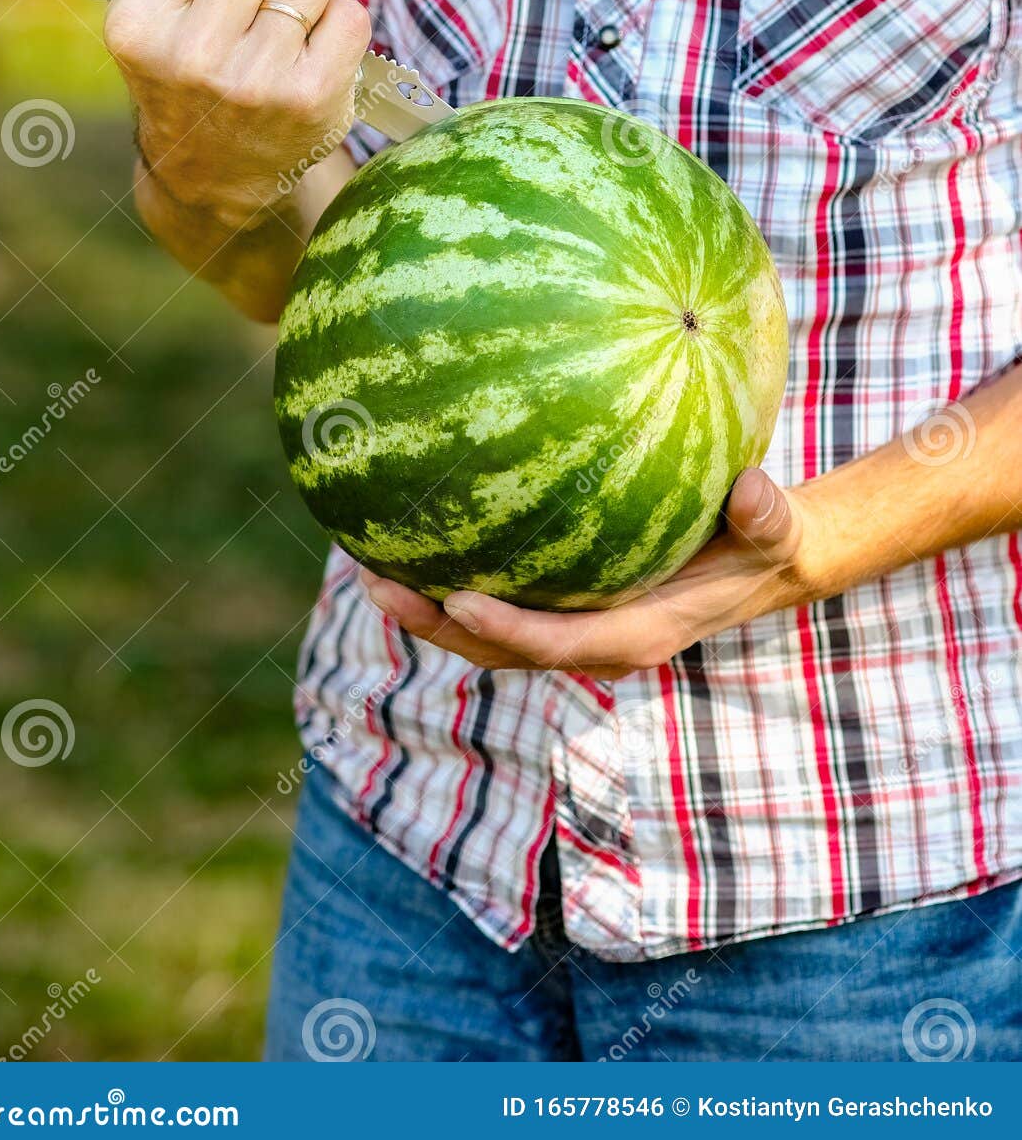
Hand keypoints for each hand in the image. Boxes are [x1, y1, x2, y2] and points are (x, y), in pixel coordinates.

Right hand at [105, 0, 370, 224]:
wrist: (214, 173)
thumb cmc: (183, 65)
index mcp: (137, 27)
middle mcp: (191, 59)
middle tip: (245, 19)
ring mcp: (256, 83)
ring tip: (277, 40)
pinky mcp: (314, 100)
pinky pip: (350, 13)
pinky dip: (339, 24)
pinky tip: (312, 54)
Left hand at [362, 468, 817, 677]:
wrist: (758, 566)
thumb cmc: (762, 542)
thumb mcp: (773, 529)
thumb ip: (765, 515)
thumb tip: (754, 489)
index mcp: (637, 635)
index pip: (559, 643)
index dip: (506, 630)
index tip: (456, 599)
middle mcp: (593, 644)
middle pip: (499, 651)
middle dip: (435, 626)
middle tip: (375, 582)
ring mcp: (572, 630)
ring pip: (486, 636)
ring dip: (425, 609)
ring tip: (366, 565)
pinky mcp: (562, 608)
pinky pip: (498, 605)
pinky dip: (450, 583)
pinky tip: (410, 537)